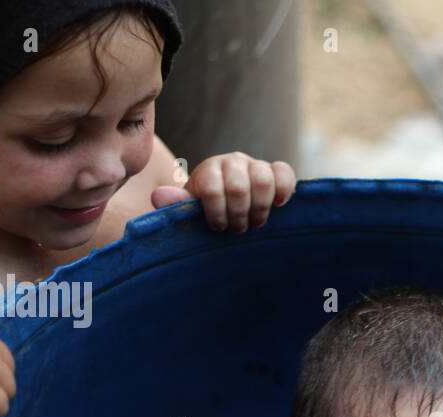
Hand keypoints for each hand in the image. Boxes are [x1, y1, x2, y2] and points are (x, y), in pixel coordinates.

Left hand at [152, 154, 296, 231]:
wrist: (230, 207)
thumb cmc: (209, 213)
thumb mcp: (190, 210)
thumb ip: (176, 204)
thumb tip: (158, 197)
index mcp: (209, 170)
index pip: (212, 188)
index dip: (217, 213)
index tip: (219, 227)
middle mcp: (232, 162)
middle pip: (238, 187)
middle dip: (238, 214)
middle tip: (238, 229)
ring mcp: (255, 164)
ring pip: (263, 179)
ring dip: (260, 207)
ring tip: (256, 221)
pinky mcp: (275, 171)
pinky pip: (284, 172)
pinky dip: (283, 189)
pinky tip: (278, 205)